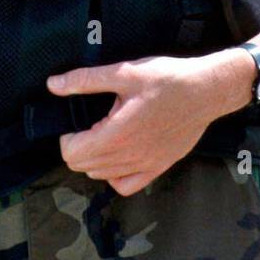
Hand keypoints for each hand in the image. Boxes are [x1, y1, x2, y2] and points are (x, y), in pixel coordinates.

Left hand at [46, 53, 232, 195]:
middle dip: (79, 147)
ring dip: (95, 159)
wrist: (206, 90)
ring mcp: (145, 165)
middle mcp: (129, 156)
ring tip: (106, 134)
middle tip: (90, 125)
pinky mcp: (158, 168)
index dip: (67, 138)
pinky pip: (126, 186)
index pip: (72, 153)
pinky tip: (119, 155)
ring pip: (102, 176)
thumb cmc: (167, 79)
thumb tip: (53, 85)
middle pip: (84, 167)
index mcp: (117, 134)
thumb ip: (84, 80)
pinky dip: (115, 175)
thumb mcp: (123, 73)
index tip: (75, 123)